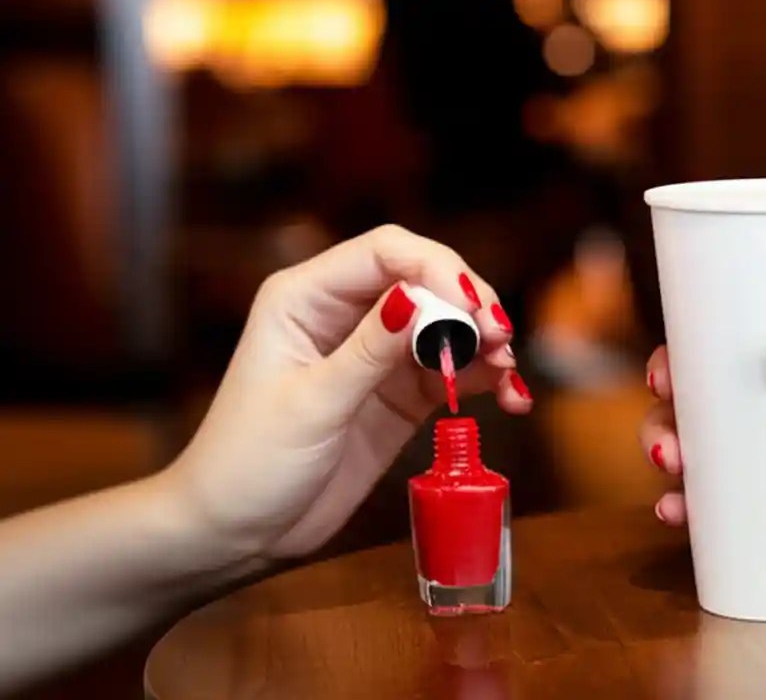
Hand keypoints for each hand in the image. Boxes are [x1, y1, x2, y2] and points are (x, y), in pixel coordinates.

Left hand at [161, 225, 532, 562]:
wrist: (237, 532)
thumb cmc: (249, 463)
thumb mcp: (311, 405)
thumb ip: (368, 352)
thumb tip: (418, 299)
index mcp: (305, 298)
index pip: (385, 253)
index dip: (437, 269)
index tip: (474, 308)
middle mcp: (343, 314)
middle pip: (425, 281)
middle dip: (470, 305)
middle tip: (500, 341)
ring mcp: (375, 355)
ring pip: (447, 326)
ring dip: (484, 343)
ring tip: (509, 372)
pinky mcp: (398, 395)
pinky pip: (452, 371)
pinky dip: (485, 379)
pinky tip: (510, 397)